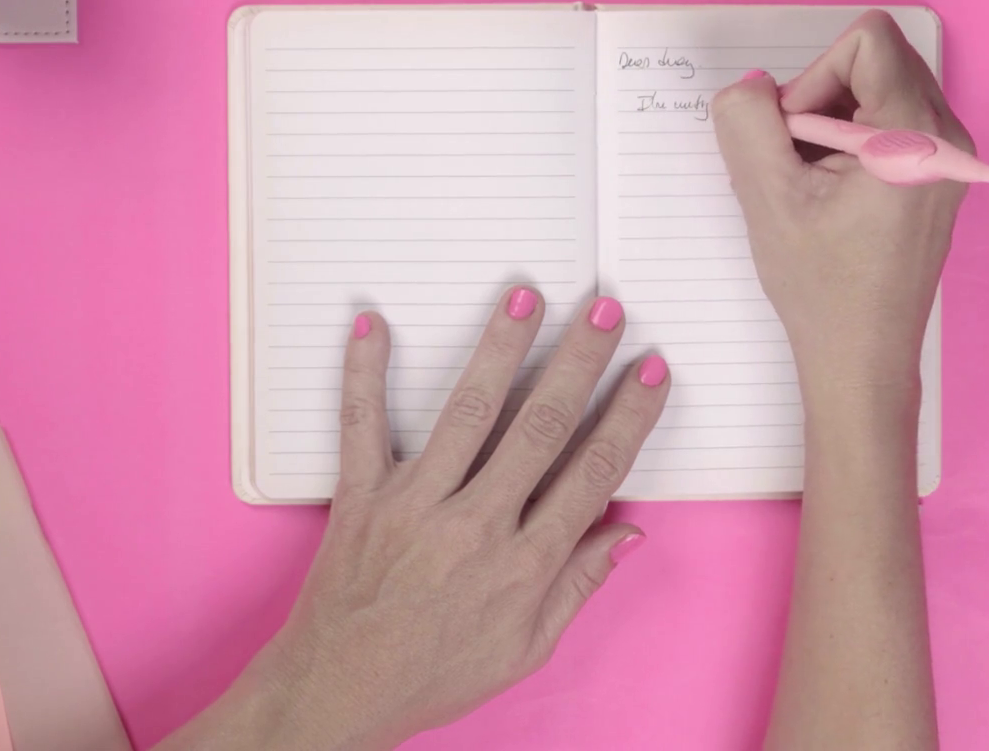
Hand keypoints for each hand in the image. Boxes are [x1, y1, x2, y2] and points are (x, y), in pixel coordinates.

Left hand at [157, 291, 669, 750]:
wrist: (338, 693)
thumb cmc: (430, 674)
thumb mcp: (524, 649)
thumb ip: (576, 585)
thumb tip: (626, 535)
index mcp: (522, 565)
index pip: (592, 474)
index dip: (629, 418)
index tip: (650, 374)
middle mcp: (474, 525)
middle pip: (541, 427)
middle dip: (580, 361)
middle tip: (605, 311)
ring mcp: (416, 504)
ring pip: (468, 412)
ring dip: (501, 347)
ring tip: (525, 295)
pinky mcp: (362, 496)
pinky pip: (361, 424)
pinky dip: (364, 373)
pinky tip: (374, 326)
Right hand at [711, 10, 970, 426]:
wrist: (862, 359)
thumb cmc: (821, 287)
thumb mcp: (765, 197)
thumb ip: (747, 121)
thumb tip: (755, 88)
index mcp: (918, 135)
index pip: (868, 39)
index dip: (814, 77)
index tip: (797, 140)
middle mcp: (949, 136)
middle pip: (878, 58)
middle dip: (825, 95)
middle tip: (803, 161)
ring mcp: (951, 156)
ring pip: (883, 86)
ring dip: (835, 118)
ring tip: (817, 181)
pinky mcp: (940, 175)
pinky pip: (894, 120)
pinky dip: (855, 138)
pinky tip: (834, 192)